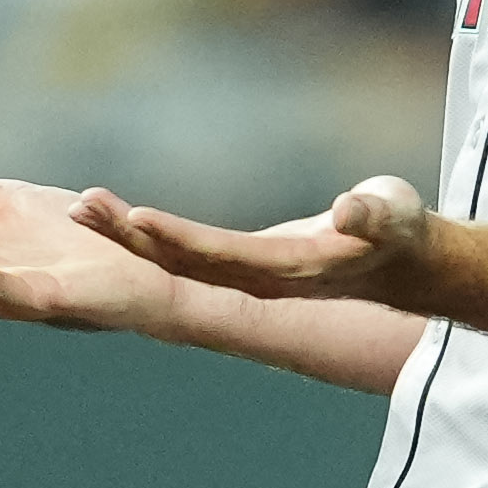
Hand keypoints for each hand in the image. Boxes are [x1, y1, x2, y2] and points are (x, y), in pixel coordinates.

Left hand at [72, 173, 434, 302]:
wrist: (406, 264)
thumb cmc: (402, 234)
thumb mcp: (394, 217)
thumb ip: (373, 216)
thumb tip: (350, 212)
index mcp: (288, 271)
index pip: (221, 255)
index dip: (178, 237)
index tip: (136, 218)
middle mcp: (258, 281)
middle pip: (182, 261)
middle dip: (131, 237)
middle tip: (81, 207)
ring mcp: (247, 276)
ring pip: (175, 258)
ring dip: (128, 236)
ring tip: (81, 207)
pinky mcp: (242, 264)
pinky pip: (184, 252)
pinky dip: (148, 235)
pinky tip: (114, 217)